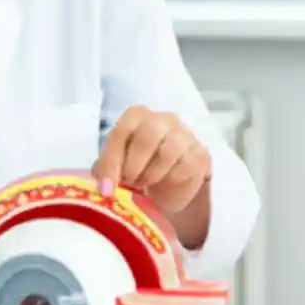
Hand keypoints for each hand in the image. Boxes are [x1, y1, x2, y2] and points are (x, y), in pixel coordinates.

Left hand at [92, 105, 210, 215]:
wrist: (167, 188)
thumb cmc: (137, 170)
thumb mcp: (116, 168)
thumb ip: (107, 171)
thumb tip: (104, 187)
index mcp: (137, 116)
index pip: (123, 130)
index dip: (112, 161)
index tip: (107, 188)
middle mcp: (163, 119)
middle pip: (148, 133)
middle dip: (134, 164)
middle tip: (129, 183)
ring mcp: (185, 135)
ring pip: (168, 151)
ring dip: (152, 174)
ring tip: (144, 185)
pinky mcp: (201, 154)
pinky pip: (186, 166)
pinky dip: (171, 181)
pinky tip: (164, 185)